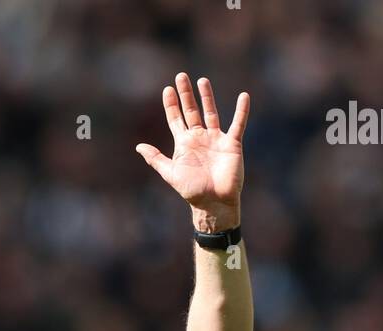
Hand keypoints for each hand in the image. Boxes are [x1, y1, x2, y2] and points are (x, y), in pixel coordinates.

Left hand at [136, 73, 248, 231]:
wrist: (214, 202)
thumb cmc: (192, 191)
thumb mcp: (170, 173)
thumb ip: (155, 158)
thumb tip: (138, 146)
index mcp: (184, 144)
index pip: (176, 119)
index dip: (171, 105)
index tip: (167, 90)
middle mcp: (199, 138)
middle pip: (191, 111)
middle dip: (186, 94)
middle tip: (181, 76)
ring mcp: (215, 139)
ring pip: (211, 113)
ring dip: (207, 97)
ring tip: (202, 80)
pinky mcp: (231, 144)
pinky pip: (238, 124)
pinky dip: (242, 111)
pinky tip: (244, 96)